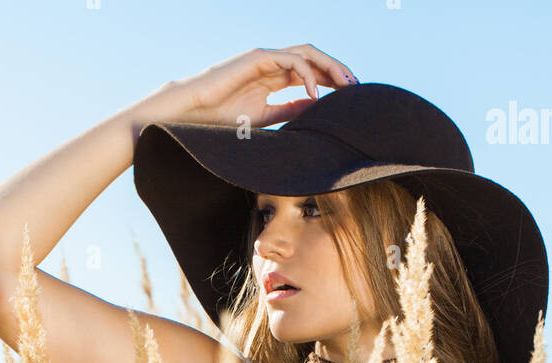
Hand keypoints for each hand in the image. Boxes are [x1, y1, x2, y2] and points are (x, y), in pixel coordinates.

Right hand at [168, 45, 357, 128]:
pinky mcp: (258, 57)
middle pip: (313, 59)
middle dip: (337, 71)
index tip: (350, 99)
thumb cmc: (222, 118)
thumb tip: (315, 114)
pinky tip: (316, 95)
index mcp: (274, 77)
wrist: (193, 113)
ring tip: (345, 87)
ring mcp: (265, 58)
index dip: (331, 83)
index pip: (310, 73)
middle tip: (357, 89)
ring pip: (307, 54)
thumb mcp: (265, 119)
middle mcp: (272, 64)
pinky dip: (307, 75)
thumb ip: (289, 112)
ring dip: (330, 68)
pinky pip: (291, 60)